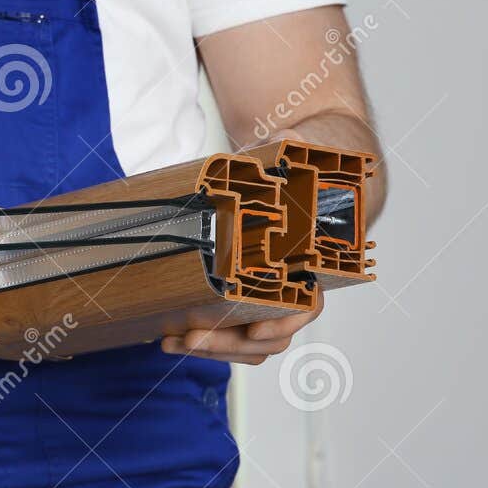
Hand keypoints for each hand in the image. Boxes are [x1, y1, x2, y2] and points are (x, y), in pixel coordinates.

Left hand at [160, 125, 319, 363]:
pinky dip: (206, 337)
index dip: (282, 322)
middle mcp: (296, 285)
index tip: (254, 331)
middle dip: (230, 342)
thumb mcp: (310, 153)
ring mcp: (271, 295)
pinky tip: (171, 335)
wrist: (315, 172)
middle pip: (270, 334)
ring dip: (213, 347)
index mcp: (315, 260)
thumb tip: (291, 140)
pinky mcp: (246, 297)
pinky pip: (232, 329)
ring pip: (249, 340)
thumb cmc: (316, 170)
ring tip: (172, 342)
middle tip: (192, 338)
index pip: (306, 306)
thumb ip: (300, 150)